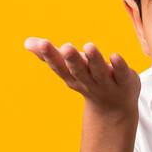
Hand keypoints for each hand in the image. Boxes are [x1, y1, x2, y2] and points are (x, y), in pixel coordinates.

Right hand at [24, 37, 140, 118]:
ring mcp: (106, 84)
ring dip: (94, 60)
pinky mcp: (125, 82)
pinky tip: (115, 56)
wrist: (114, 108)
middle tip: (66, 46)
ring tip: (89, 46)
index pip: (59, 66)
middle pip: (78, 70)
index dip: (50, 56)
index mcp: (72, 77)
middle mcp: (87, 81)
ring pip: (99, 72)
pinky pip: (122, 74)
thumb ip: (49, 55)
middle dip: (71, 59)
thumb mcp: (68, 70)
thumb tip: (26, 42)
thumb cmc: (88, 81)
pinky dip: (119, 66)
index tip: (41, 43)